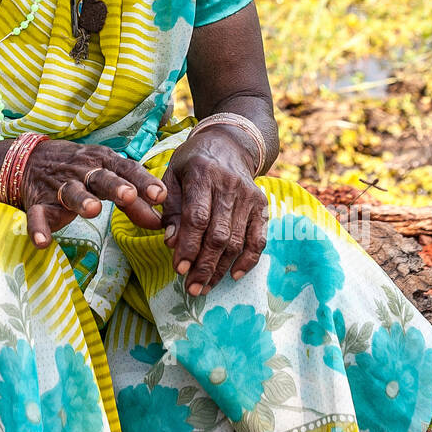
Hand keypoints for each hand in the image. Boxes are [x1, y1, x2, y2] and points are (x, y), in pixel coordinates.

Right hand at [20, 141, 166, 248]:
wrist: (31, 159)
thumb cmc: (82, 171)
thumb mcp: (108, 178)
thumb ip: (134, 201)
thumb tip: (160, 224)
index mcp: (104, 162)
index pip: (127, 169)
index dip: (143, 181)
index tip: (160, 195)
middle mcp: (83, 171)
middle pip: (101, 178)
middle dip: (115, 186)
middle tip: (128, 195)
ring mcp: (60, 186)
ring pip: (71, 192)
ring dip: (82, 200)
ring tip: (93, 211)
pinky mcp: (39, 202)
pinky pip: (37, 215)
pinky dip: (37, 228)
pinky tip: (42, 242)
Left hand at [159, 128, 267, 294]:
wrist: (229, 143)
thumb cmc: (193, 163)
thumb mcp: (172, 175)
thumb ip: (170, 208)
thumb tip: (170, 240)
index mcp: (201, 173)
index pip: (197, 217)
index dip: (188, 246)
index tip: (178, 269)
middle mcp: (228, 185)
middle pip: (218, 234)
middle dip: (204, 265)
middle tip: (192, 288)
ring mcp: (248, 196)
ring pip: (237, 241)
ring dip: (221, 268)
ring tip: (206, 287)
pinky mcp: (261, 205)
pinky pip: (259, 238)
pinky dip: (249, 260)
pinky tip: (234, 275)